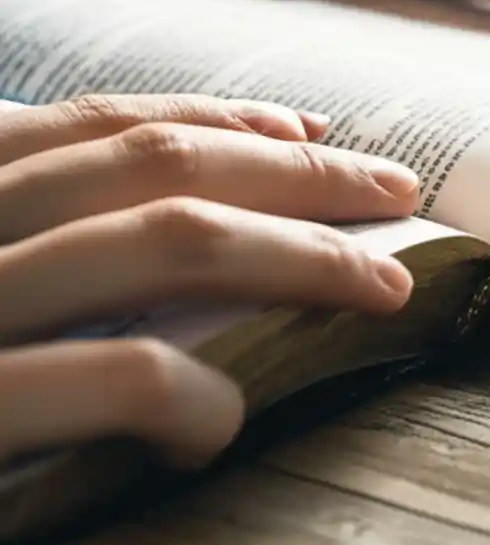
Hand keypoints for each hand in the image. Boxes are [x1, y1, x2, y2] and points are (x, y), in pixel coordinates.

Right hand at [0, 94, 421, 467]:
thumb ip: (35, 251)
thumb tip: (186, 234)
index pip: (95, 129)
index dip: (215, 123)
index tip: (310, 133)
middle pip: (160, 167)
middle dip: (302, 176)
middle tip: (398, 192)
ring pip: (171, 243)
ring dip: (304, 257)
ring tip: (387, 287)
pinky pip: (130, 376)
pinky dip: (203, 394)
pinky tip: (226, 421)